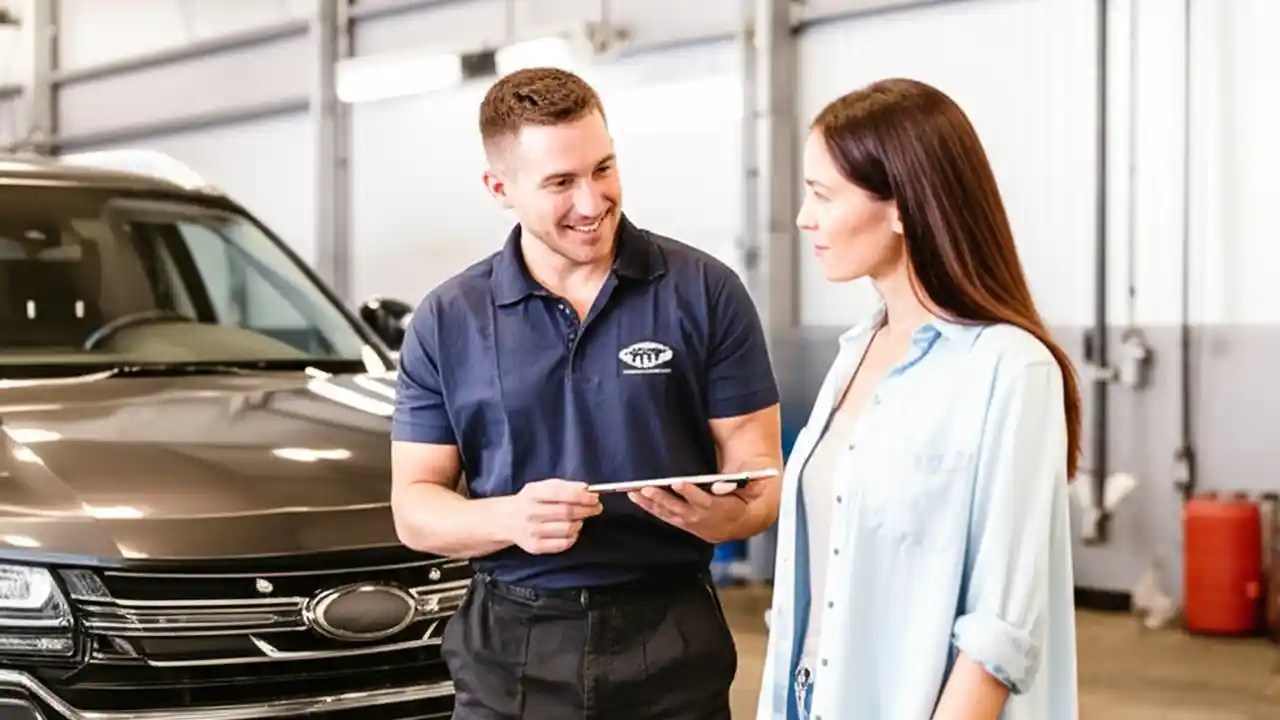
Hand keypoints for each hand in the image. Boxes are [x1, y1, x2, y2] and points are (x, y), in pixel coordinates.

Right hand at [499, 479, 602, 554]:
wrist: (506, 520)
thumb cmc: (531, 501)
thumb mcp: (542, 486)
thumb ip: (564, 486)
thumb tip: (587, 490)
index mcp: (533, 493)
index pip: (561, 493)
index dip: (582, 496)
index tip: (594, 497)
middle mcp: (531, 513)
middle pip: (567, 512)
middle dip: (587, 509)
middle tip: (596, 508)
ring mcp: (532, 531)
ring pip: (568, 529)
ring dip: (580, 523)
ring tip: (580, 519)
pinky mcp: (535, 547)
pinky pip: (563, 544)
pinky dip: (573, 537)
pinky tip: (571, 531)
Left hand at [627, 480, 761, 542]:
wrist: (746, 521)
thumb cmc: (749, 498)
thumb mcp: (757, 487)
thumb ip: (751, 482)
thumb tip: (730, 482)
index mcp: (725, 511)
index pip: (706, 503)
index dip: (691, 494)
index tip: (679, 482)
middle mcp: (706, 521)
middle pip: (681, 510)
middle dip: (663, 499)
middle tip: (647, 488)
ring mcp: (694, 525)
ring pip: (670, 515)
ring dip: (652, 504)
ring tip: (634, 492)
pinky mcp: (685, 524)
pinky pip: (666, 517)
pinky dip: (651, 508)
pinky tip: (637, 498)